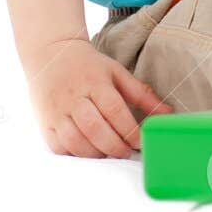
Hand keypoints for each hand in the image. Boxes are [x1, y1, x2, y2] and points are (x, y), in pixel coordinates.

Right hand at [25, 37, 172, 157]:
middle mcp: (73, 98)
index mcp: (94, 82)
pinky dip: (76, 154)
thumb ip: (142, 94)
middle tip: (127, 152)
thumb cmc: (90, 67)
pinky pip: (58, 147)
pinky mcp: (45, 123)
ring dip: (96, 153)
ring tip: (110, 153)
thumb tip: (167, 114)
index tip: (142, 141)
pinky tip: (90, 152)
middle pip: (95, 128)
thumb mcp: (118, 73)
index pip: (114, 110)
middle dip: (114, 146)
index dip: (129, 130)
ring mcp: (56, 112)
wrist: (51, 57)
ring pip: (75, 141)